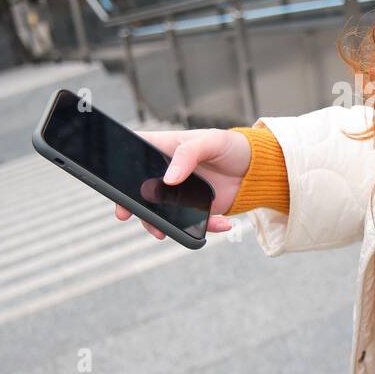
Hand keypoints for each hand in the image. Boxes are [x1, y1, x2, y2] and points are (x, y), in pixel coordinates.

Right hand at [113, 127, 251, 239]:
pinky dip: (205, 228)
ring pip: (161, 212)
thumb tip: (168, 179)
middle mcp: (168, 173)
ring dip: (161, 224)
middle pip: (141, 190)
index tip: (115, 185)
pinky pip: (193, 224)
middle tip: (126, 215)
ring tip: (165, 233)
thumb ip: (188, 155)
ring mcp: (181, 193)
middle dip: (133, 205)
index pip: (134, 154)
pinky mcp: (197, 209)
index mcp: (165, 149)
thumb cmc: (232, 146)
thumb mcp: (211, 141)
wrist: (259, 169)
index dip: (119, 169)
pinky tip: (223, 224)